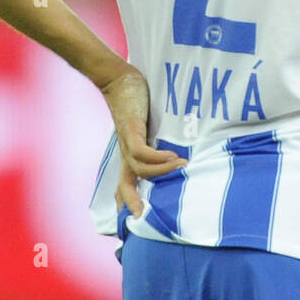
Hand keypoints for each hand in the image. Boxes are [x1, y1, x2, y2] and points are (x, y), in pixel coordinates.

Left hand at [100, 68, 186, 217]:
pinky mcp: (130, 129)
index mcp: (128, 155)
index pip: (125, 184)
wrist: (119, 80)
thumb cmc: (135, 101)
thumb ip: (156, 137)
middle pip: (125, 185)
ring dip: (160, 172)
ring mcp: (127, 142)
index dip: (128, 202)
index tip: (136, 219)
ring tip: (181, 168)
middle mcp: (126, 152)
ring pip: (139, 169)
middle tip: (144, 218)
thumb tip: (177, 148)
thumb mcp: (146, 125)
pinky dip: (157, 157)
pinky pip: (141, 151)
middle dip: (133, 202)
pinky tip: (172, 156)